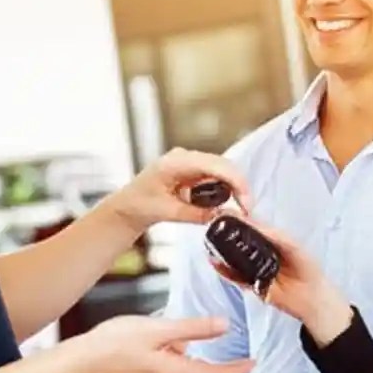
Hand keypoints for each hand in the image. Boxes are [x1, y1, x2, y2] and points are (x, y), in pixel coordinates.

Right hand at [69, 315, 254, 372]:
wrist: (85, 358)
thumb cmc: (114, 345)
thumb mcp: (159, 329)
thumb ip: (193, 328)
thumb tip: (222, 326)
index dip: (239, 370)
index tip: (255, 363)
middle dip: (232, 371)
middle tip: (249, 360)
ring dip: (215, 366)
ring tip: (229, 351)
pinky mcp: (153, 371)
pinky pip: (182, 368)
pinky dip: (196, 360)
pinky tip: (192, 344)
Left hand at [107, 148, 252, 233]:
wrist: (125, 207)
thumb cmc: (138, 205)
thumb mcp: (168, 212)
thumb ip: (196, 214)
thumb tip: (223, 215)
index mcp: (175, 162)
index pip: (215, 165)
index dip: (236, 182)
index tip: (245, 201)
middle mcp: (183, 157)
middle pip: (222, 165)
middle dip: (238, 185)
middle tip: (246, 208)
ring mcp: (187, 162)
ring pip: (220, 169)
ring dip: (231, 186)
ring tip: (238, 207)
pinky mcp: (190, 170)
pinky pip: (213, 175)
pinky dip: (222, 187)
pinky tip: (224, 202)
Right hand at [209, 217, 353, 346]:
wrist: (312, 298)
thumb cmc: (308, 269)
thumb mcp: (293, 247)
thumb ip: (275, 237)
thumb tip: (255, 225)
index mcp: (272, 241)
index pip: (253, 228)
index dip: (240, 221)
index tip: (228, 214)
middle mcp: (261, 254)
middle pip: (240, 243)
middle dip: (227, 236)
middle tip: (214, 228)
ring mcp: (256, 269)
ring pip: (235, 260)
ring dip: (222, 253)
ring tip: (211, 244)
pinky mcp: (252, 285)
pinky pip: (236, 277)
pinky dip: (225, 271)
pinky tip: (217, 264)